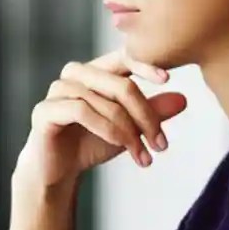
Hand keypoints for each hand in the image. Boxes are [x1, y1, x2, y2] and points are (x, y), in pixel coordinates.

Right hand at [14, 49, 187, 190]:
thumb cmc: (90, 144)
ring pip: (105, 101)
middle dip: (146, 116)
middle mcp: (74, 75)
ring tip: (143, 155)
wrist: (58, 172)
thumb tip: (183, 99)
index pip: (123, 57)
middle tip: (161, 144)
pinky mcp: (45, 110)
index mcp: (95, 71)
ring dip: (129, 131)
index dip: (146, 65)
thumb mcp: (128, 129)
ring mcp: (57, 91)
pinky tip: (119, 145)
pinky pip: (81, 111)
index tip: (167, 79)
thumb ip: (151, 113)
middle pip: (120, 84)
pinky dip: (106, 129)